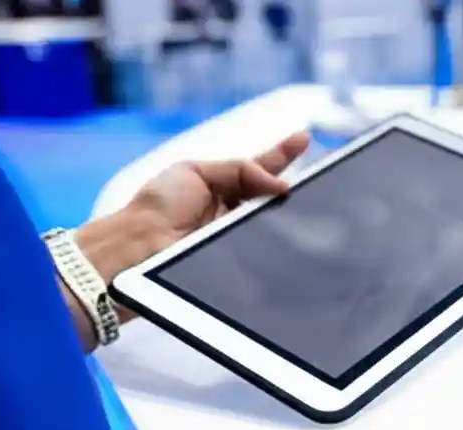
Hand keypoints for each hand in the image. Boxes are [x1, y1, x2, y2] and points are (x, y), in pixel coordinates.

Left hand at [59, 132, 309, 349]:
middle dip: (295, 180)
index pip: (257, 168)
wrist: (140, 248)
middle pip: (273, 193)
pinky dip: (279, 230)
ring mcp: (239, 234)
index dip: (280, 154)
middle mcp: (232, 211)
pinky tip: (291, 221)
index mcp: (218, 186)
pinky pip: (269, 242)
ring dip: (290, 205)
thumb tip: (280, 186)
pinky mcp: (244, 257)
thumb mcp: (194, 171)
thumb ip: (239, 169)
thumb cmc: (157, 208)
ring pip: (275, 218)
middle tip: (322, 170)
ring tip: (310, 191)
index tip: (302, 139)